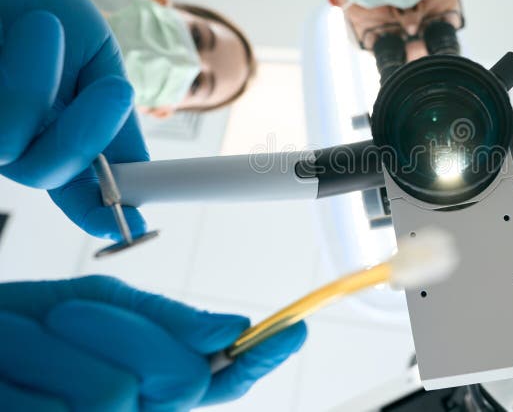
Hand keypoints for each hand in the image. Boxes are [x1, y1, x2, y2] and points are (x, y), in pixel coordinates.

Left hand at [0, 0, 149, 235]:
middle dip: (84, 132)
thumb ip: (112, 124)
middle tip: (110, 84)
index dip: (107, 212)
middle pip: (48, 174)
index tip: (131, 225)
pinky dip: (17, 75)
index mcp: (62, 134)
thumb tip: (141, 179)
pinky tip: (15, 33)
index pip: (82, 190)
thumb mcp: (96, 64)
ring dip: (35, 86)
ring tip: (41, 30)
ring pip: (13, 150)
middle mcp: (21, 138)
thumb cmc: (40, 4)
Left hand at [0, 275, 306, 410]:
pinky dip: (27, 372)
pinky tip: (8, 373)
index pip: (221, 378)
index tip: (291, 331)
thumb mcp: (91, 304)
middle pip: (178, 381)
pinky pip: (67, 410)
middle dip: (123, 334)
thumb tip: (232, 327)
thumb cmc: (13, 329)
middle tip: (66, 316)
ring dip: (55, 350)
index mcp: (147, 379)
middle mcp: (133, 409)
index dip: (259, 357)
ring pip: (112, 396)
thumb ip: (160, 319)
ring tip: (16, 340)